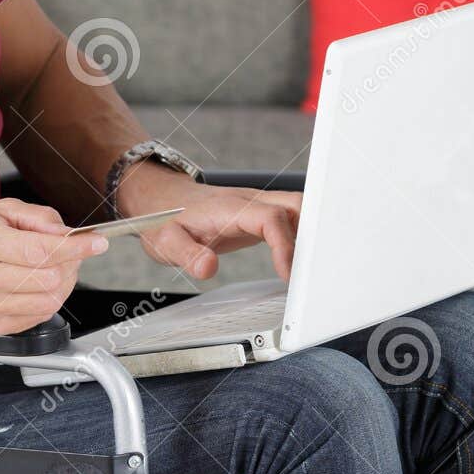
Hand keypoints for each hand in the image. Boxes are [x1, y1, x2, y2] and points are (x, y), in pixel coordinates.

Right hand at [0, 198, 108, 335]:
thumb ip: (38, 217)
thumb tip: (68, 234)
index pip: (40, 251)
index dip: (76, 247)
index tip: (97, 243)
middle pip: (49, 280)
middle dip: (70, 264)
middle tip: (68, 252)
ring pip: (48, 302)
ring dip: (62, 284)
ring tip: (51, 269)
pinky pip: (37, 318)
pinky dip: (46, 301)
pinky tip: (35, 286)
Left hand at [127, 181, 302, 281]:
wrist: (159, 199)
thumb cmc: (163, 219)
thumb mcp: (165, 241)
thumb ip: (186, 254)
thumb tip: (208, 268)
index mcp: (230, 207)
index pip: (271, 218)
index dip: (285, 245)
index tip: (288, 273)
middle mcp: (249, 201)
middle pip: (296, 206)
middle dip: (312, 235)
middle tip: (314, 271)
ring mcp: (257, 206)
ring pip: (298, 209)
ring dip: (311, 234)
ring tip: (313, 268)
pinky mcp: (259, 214)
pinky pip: (290, 218)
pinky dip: (302, 236)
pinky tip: (301, 259)